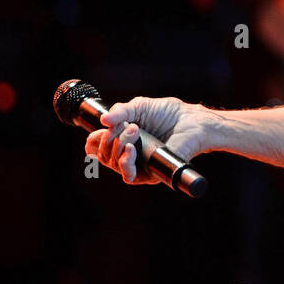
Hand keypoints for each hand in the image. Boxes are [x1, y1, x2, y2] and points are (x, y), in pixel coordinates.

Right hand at [83, 96, 211, 185]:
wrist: (190, 121)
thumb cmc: (168, 113)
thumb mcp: (139, 106)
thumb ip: (120, 111)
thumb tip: (103, 119)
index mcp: (122, 138)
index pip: (96, 147)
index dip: (94, 140)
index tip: (100, 130)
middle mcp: (128, 153)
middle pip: (103, 155)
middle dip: (109, 139)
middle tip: (128, 125)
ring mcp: (138, 164)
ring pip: (113, 165)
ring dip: (117, 147)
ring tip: (133, 132)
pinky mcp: (150, 173)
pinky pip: (129, 176)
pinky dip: (125, 163)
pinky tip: (131, 149)